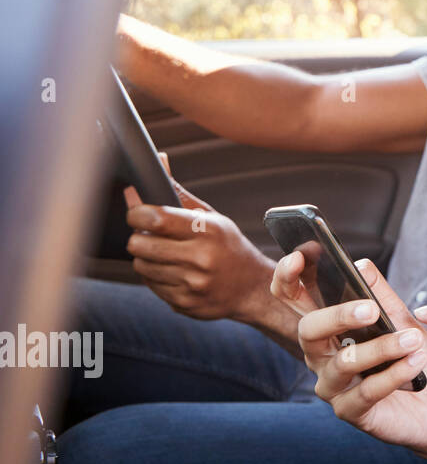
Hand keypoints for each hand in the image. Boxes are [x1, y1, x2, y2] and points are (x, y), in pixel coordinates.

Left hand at [123, 153, 273, 321]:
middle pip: (139, 245)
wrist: (253, 288)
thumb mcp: (211, 217)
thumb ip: (178, 193)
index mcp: (208, 230)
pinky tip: (173, 272)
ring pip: (141, 266)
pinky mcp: (185, 303)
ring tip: (165, 254)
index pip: (154, 219)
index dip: (136, 213)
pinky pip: (151, 285)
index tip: (138, 213)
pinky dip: (155, 277)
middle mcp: (201, 257)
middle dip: (139, 238)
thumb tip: (158, 160)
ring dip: (146, 258)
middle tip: (151, 236)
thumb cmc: (229, 247)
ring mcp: (192, 283)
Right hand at [274, 255, 426, 455]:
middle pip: (308, 331)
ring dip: (381, 348)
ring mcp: (332, 386)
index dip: (288, 279)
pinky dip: (393, 374)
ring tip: (413, 339)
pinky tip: (415, 361)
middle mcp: (321, 356)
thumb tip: (361, 264)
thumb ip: (382, 296)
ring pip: (343, 362)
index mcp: (329, 329)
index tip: (299, 256)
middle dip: (337, 316)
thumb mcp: (404, 321)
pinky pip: (366, 392)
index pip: (295, 301)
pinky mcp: (349, 412)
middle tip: (370, 309)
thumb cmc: (414, 357)